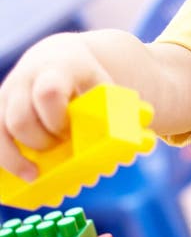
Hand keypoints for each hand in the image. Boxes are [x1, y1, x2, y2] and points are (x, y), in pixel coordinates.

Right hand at [0, 33, 110, 180]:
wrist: (60, 57)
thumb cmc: (88, 81)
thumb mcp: (103, 88)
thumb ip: (115, 114)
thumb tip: (131, 152)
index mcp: (57, 70)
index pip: (48, 92)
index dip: (56, 119)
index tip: (68, 132)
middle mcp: (25, 80)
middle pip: (19, 119)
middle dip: (39, 143)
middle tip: (58, 149)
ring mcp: (7, 95)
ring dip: (13, 159)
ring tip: (33, 178)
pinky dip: (2, 159)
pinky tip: (18, 177)